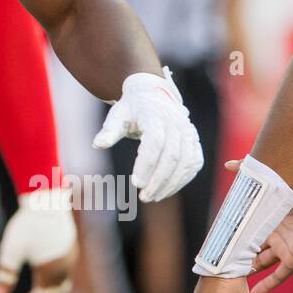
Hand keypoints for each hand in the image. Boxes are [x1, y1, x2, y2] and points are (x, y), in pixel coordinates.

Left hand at [0, 188, 77, 292]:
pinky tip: (44, 277)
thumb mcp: (11, 250)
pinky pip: (65, 272)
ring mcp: (70, 257)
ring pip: (62, 283)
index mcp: (51, 272)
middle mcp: (64, 267)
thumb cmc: (27, 226)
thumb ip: (5, 275)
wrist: (45, 200)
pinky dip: (55, 281)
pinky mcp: (70, 247)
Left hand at [93, 68, 202, 201]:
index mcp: (155, 115)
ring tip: (154, 196)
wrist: (154, 96)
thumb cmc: (132, 109)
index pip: (154, 142)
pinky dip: (183, 179)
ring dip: (172, 183)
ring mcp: (188, 132)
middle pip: (172, 155)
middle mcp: (176, 123)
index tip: (135, 183)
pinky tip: (167, 190)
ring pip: (186, 162)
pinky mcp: (194, 141)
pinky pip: (194, 163)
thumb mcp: (117, 115)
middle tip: (144, 196)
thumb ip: (109, 131)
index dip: (146, 164)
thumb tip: (97, 144)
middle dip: (158, 179)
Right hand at [232, 161, 292, 292]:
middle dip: (242, 255)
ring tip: (234, 277)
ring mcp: (285, 248)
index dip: (237, 236)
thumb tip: (229, 164)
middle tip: (225, 261)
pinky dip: (268, 285)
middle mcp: (276, 235)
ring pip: (263, 262)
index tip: (222, 241)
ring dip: (251, 269)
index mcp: (270, 220)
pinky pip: (280, 275)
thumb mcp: (272, 182)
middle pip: (255, 248)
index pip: (250, 231)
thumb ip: (251, 174)